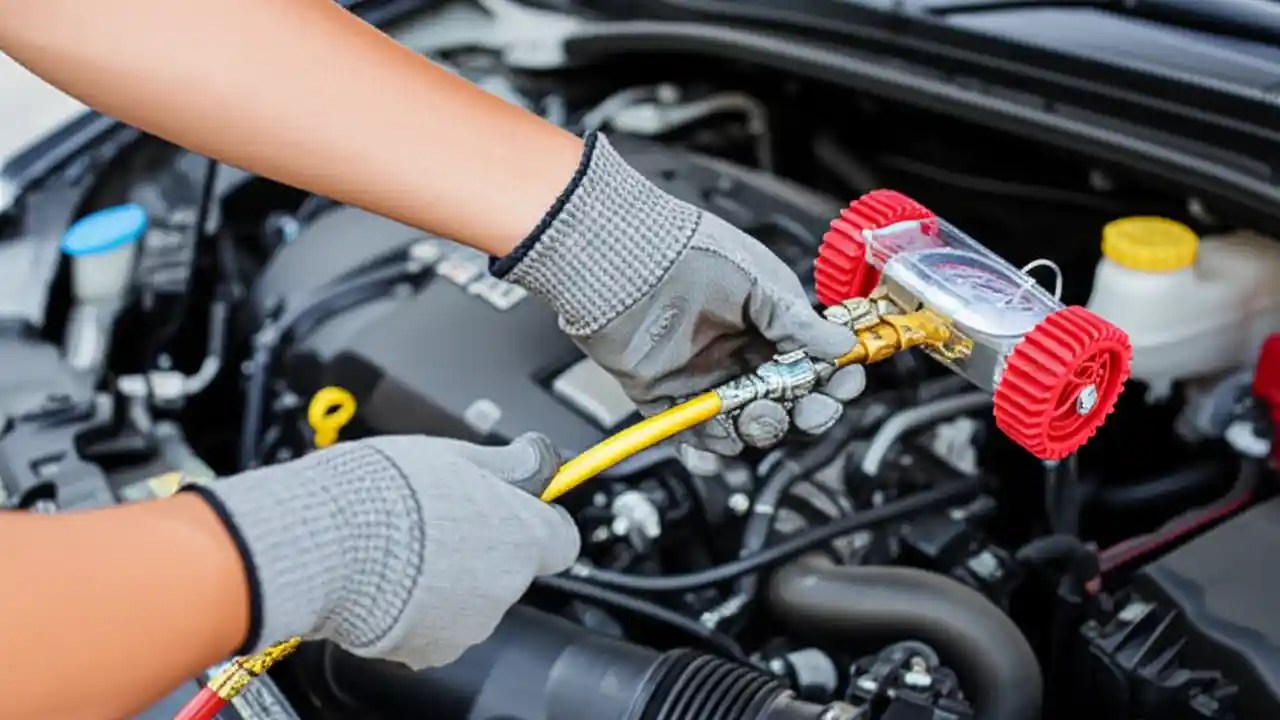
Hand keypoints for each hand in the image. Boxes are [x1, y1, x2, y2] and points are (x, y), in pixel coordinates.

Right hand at [191, 433, 578, 668]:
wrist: (322, 543)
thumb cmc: (381, 492)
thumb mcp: (451, 454)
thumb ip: (501, 465)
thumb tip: (534, 460)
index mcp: (521, 535)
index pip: (562, 539)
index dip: (538, 522)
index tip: (518, 509)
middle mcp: (505, 586)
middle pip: (510, 568)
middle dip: (482, 547)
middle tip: (439, 520)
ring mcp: (469, 624)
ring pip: (472, 598)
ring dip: (448, 578)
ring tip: (403, 548)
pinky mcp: (429, 651)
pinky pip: (435, 626)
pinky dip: (418, 607)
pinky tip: (389, 578)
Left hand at [495, 133, 865, 453]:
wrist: (626, 260)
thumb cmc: (690, 252)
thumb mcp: (758, 281)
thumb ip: (796, 321)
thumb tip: (841, 344)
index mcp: (764, 321)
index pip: (809, 362)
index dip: (829, 378)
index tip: (842, 384)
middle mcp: (736, 351)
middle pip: (782, 402)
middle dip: (802, 412)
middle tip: (807, 409)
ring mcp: (701, 376)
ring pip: (741, 424)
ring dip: (755, 429)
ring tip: (753, 416)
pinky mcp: (663, 395)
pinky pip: (690, 434)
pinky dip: (704, 451)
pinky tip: (713, 454)